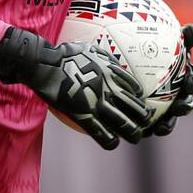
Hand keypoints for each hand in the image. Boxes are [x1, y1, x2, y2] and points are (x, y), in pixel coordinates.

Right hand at [0, 27, 151, 149]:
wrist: (46, 65)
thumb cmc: (65, 54)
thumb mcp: (90, 48)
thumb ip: (104, 56)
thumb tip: (113, 60)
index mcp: (111, 73)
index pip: (135, 89)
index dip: (141, 99)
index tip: (141, 104)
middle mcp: (109, 89)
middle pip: (135, 108)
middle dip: (145, 118)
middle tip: (146, 123)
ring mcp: (97, 104)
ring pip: (124, 124)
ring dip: (133, 133)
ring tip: (136, 137)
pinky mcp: (83, 116)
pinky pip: (102, 133)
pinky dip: (110, 141)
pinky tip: (113, 144)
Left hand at [148, 23, 192, 136]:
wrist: (118, 57)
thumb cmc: (141, 44)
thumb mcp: (159, 37)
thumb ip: (176, 34)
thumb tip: (191, 28)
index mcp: (182, 75)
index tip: (188, 80)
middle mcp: (175, 94)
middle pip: (185, 103)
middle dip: (185, 106)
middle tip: (180, 104)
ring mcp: (162, 109)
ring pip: (169, 120)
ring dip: (169, 124)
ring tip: (162, 126)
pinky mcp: (147, 120)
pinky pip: (149, 127)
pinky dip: (147, 129)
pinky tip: (142, 130)